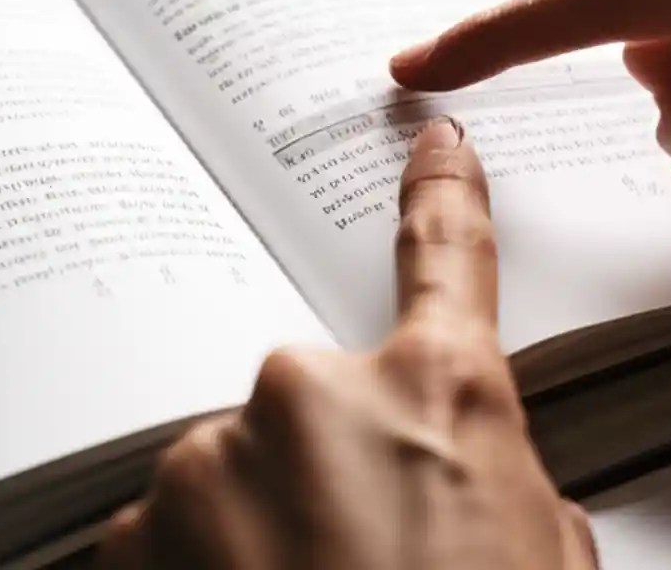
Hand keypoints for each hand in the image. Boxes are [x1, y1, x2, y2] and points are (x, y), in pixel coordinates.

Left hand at [96, 118, 596, 568]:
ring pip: (229, 473)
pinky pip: (166, 531)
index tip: (432, 143)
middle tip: (353, 560)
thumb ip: (495, 483)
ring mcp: (209, 460)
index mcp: (436, 399)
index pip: (446, 261)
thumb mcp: (539, 563)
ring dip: (251, 530)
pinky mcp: (132, 527)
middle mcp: (310, 401)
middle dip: (323, 472)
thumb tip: (458, 474)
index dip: (442, 197)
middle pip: (308, 408)